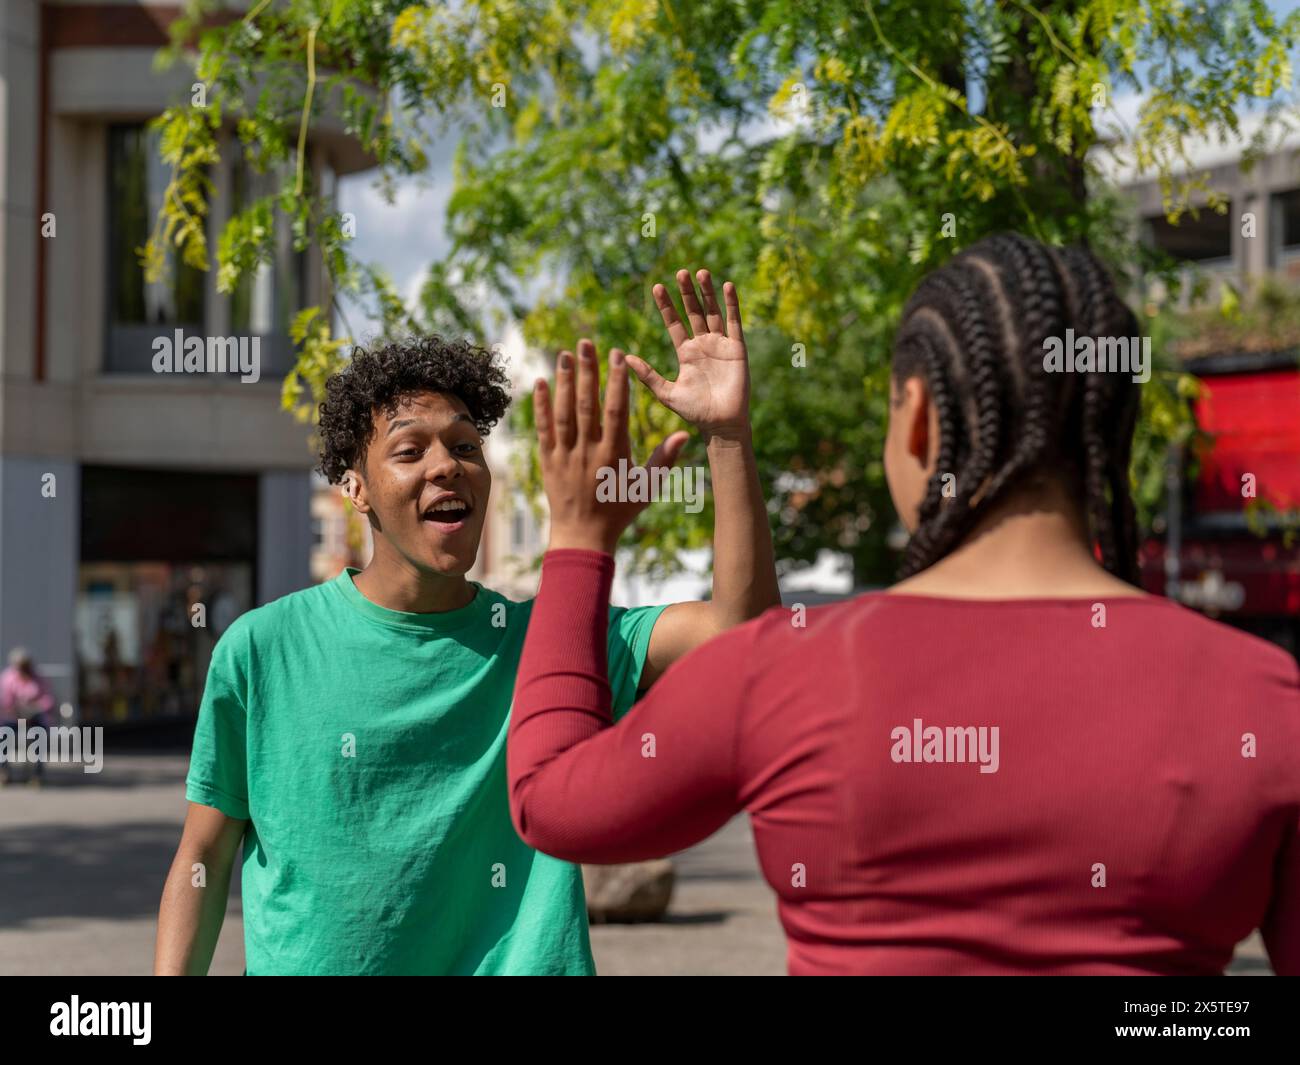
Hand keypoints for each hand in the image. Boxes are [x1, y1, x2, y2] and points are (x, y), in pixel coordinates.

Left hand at [534, 339, 688, 553]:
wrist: (582, 537)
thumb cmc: (618, 511)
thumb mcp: (647, 488)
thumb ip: (665, 459)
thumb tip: (684, 434)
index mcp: (614, 454)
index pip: (616, 410)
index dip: (616, 381)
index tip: (617, 354)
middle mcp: (588, 451)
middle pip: (587, 404)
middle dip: (587, 371)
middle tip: (585, 342)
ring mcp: (565, 455)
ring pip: (563, 412)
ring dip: (564, 381)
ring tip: (565, 354)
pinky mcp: (547, 460)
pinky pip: (543, 429)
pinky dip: (541, 405)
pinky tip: (540, 382)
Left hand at [627, 270, 749, 439]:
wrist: (721, 425)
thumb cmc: (694, 412)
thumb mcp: (666, 393)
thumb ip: (648, 375)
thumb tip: (626, 357)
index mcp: (685, 353)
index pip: (674, 323)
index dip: (666, 306)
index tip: (657, 287)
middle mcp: (702, 345)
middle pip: (693, 312)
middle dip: (687, 293)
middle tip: (680, 272)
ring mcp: (720, 345)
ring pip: (713, 312)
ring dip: (707, 293)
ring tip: (700, 272)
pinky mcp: (737, 348)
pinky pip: (734, 322)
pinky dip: (732, 305)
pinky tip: (727, 286)